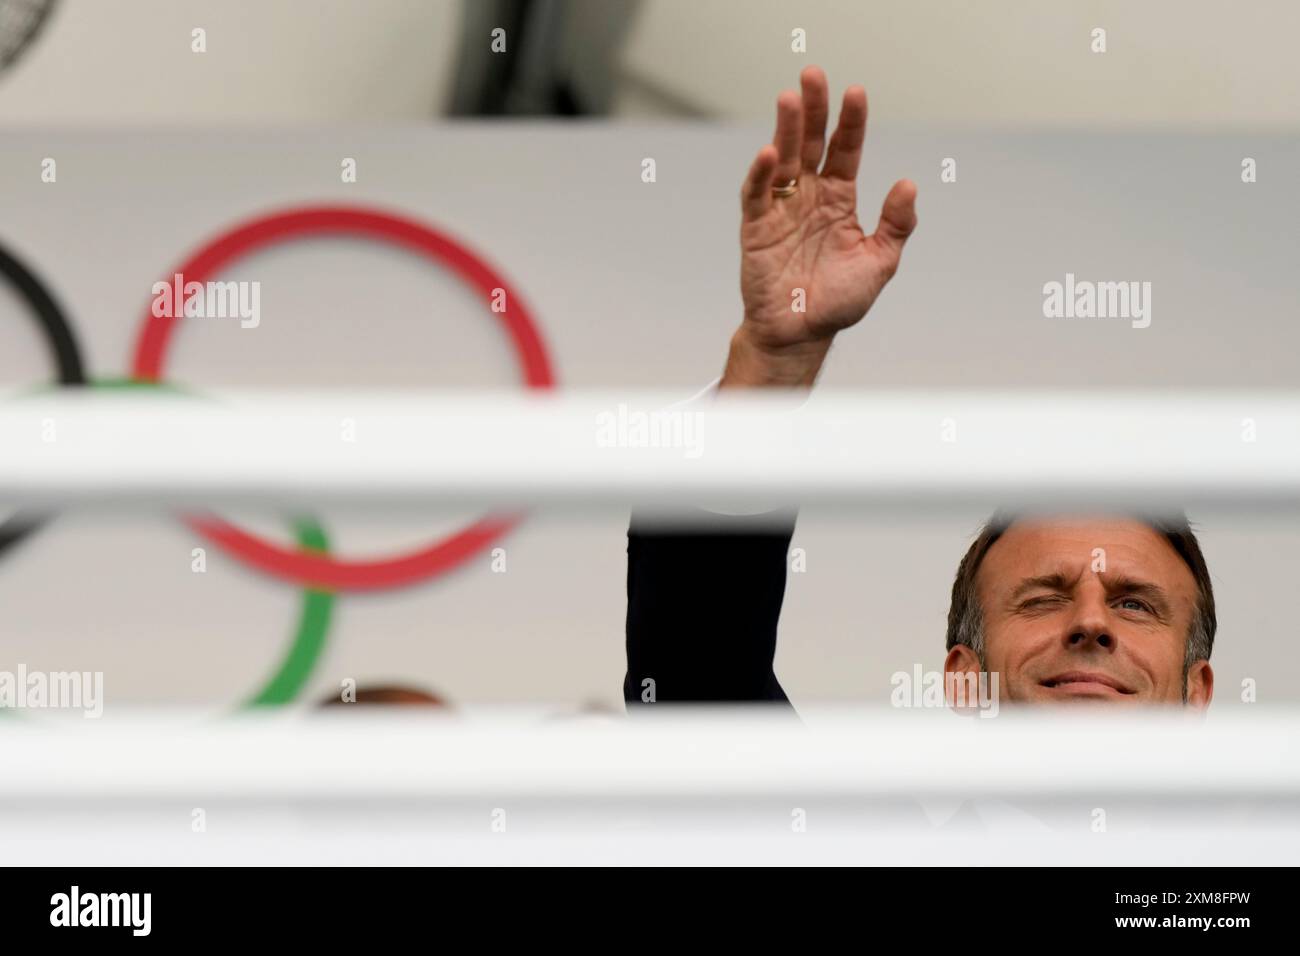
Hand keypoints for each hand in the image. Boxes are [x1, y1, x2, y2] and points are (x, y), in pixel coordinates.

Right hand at [722, 66, 916, 387]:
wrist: (801, 335)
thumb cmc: (839, 302)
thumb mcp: (880, 262)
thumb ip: (896, 225)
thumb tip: (909, 184)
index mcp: (839, 200)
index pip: (845, 150)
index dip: (850, 122)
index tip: (856, 93)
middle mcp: (809, 197)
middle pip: (811, 143)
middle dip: (813, 109)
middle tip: (813, 75)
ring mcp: (781, 210)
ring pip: (784, 160)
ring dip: (787, 129)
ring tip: (790, 99)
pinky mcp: (756, 228)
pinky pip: (756, 194)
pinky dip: (761, 173)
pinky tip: (771, 153)